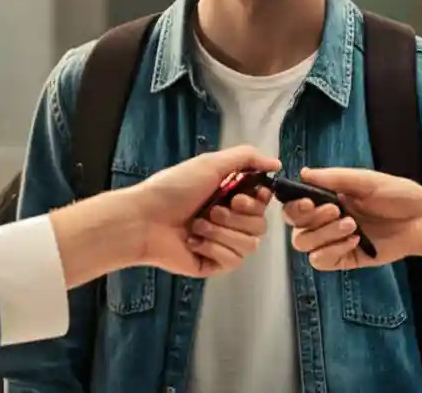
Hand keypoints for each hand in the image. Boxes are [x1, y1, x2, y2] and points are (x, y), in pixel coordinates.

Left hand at [124, 145, 278, 277]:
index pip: (263, 202)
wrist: (144, 220)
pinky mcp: (213, 263)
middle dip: (236, 217)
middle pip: (261, 225)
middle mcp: (229, 219)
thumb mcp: (210, 163)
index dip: (258, 201)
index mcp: (229, 195)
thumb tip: (276, 164)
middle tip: (212, 210)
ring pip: (250, 244)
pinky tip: (194, 242)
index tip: (238, 197)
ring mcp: (222, 243)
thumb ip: (247, 158)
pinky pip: (233, 260)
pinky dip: (215, 248)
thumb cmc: (173, 189)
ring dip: (223, 232)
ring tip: (197, 226)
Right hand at [283, 167, 421, 272]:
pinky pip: (322, 261)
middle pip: (296, 227)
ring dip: (324, 235)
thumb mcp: (366, 180)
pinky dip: (332, 251)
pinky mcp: (346, 258)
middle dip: (312, 220)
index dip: (295, 206)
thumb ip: (333, 178)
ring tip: (352, 226)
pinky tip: (354, 241)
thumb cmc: (398, 194)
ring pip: (305, 245)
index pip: (296, 206)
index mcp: (328, 198)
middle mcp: (327, 220)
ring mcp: (335, 240)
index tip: (308, 202)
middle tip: (336, 211)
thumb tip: (302, 173)